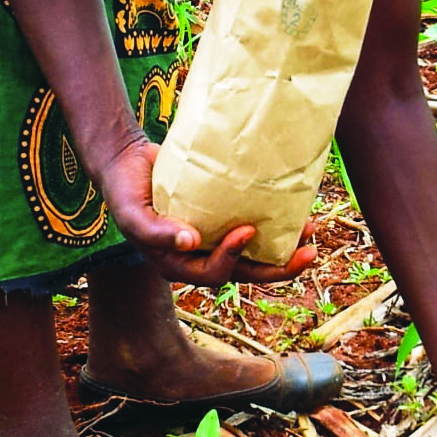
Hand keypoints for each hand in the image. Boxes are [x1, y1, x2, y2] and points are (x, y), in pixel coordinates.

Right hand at [95, 138, 316, 286]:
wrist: (128, 163)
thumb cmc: (125, 192)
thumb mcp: (133, 215)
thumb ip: (157, 232)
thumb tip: (192, 243)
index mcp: (179, 264)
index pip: (214, 273)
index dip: (234, 258)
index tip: (248, 231)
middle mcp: (201, 256)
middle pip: (246, 271)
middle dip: (280, 267)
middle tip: (309, 252)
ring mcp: (214, 238)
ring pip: (255, 253)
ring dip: (285, 247)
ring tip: (311, 231)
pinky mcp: (222, 216)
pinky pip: (252, 226)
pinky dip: (274, 222)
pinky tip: (294, 210)